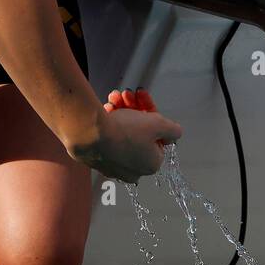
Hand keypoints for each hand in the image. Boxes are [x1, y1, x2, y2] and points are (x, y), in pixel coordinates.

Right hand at [64, 88, 180, 182]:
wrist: (89, 134)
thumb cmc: (126, 131)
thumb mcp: (158, 124)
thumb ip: (173, 129)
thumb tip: (175, 133)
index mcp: (151, 164)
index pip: (157, 137)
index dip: (152, 116)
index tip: (143, 100)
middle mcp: (133, 170)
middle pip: (139, 133)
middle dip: (134, 109)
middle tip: (128, 94)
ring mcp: (114, 166)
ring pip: (122, 133)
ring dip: (121, 111)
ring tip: (114, 97)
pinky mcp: (97, 160)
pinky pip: (107, 138)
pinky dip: (108, 122)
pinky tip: (106, 108)